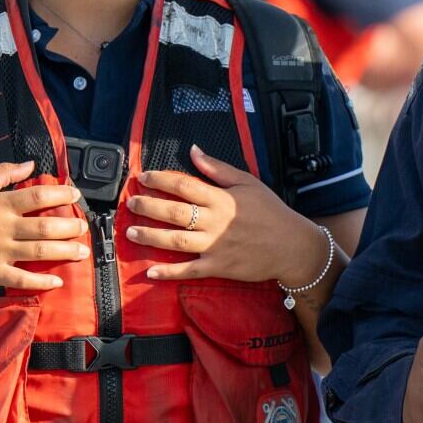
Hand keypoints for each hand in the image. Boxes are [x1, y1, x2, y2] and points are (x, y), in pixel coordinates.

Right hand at [0, 161, 86, 291]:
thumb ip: (1, 174)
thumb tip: (29, 164)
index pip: (37, 196)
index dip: (61, 195)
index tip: (76, 195)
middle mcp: (2, 227)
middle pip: (44, 227)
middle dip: (70, 227)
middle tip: (84, 227)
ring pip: (38, 252)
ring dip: (64, 252)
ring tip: (82, 251)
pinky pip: (21, 279)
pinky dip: (41, 282)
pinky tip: (57, 281)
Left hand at [129, 146, 326, 284]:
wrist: (292, 245)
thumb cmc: (271, 212)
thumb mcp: (248, 182)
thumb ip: (218, 168)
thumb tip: (193, 151)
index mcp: (221, 198)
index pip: (184, 185)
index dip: (160, 180)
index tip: (143, 177)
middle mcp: (215, 221)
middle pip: (174, 212)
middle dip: (148, 206)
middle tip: (131, 203)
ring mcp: (215, 246)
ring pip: (175, 240)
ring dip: (150, 236)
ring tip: (131, 232)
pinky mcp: (218, 267)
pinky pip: (189, 270)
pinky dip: (169, 272)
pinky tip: (151, 271)